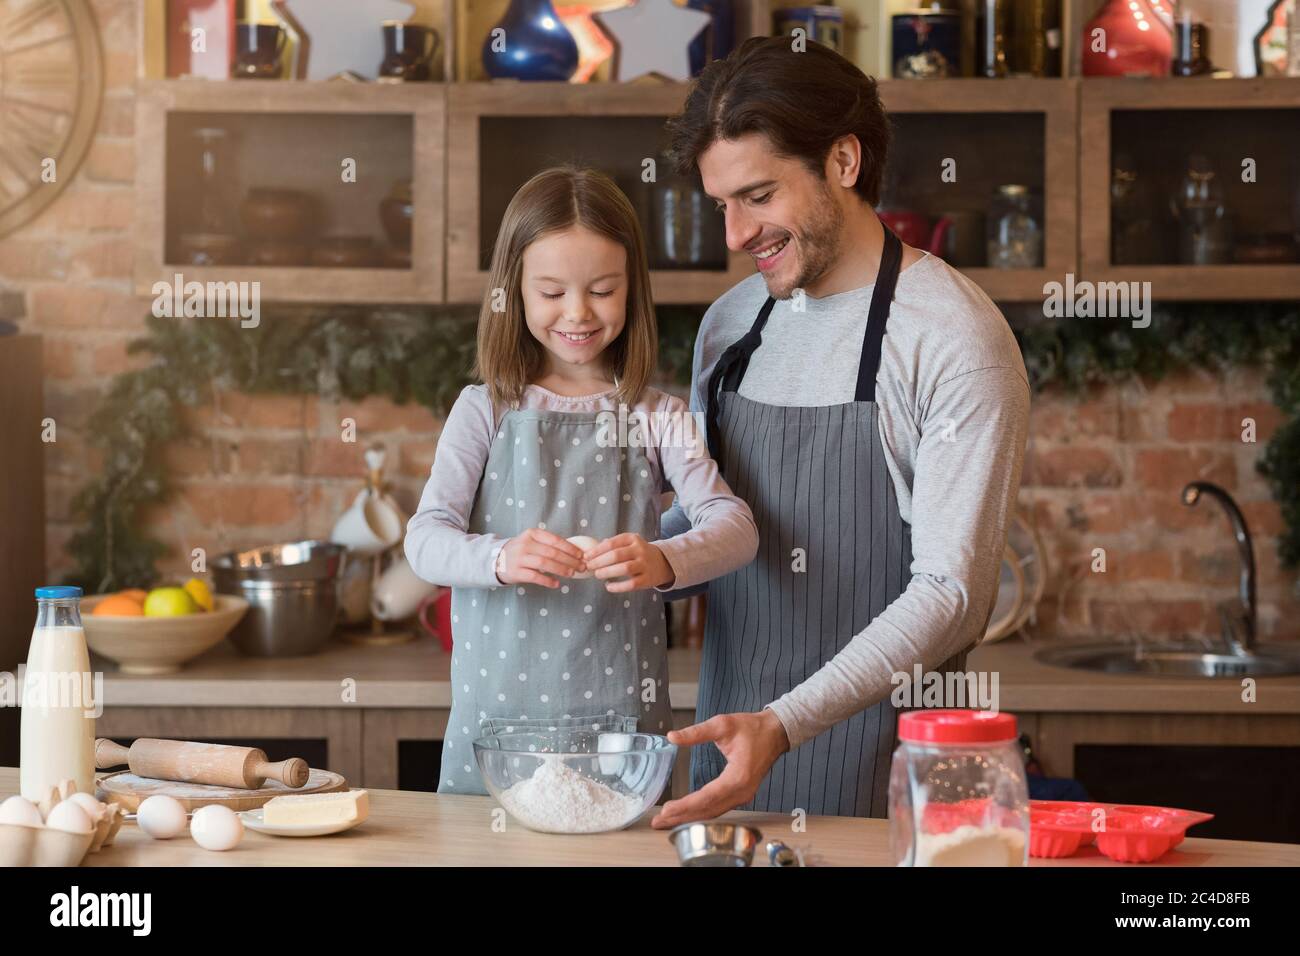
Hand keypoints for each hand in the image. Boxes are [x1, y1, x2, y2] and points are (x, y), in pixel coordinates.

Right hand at [496, 528, 583, 588]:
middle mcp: (525, 544)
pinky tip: (556, 584)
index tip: (581, 555)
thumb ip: (550, 545)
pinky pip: (535, 577)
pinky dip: (547, 581)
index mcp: (532, 534)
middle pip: (552, 552)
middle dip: (570, 560)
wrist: (497, 560)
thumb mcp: (533, 541)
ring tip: (571, 574)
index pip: (555, 540)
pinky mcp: (516, 572)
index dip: (570, 548)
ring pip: (544, 563)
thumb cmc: (522, 551)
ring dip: (561, 569)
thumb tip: (575, 553)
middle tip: (581, 567)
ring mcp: (519, 558)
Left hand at [581, 533, 674, 591]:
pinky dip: (618, 586)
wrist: (662, 563)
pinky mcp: (648, 579)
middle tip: (589, 567)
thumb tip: (590, 553)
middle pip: (616, 555)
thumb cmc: (637, 553)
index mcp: (632, 539)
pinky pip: (631, 584)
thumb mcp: (628, 544)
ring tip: (598, 575)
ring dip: (608, 572)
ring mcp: (645, 564)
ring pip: (624, 568)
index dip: (597, 550)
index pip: (611, 543)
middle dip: (599, 562)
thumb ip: (611, 546)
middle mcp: (640, 550)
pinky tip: (608, 586)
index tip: (586, 556)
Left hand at [650, 710, 790, 828]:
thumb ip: (696, 732)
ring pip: (713, 813)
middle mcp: (742, 792)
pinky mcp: (741, 795)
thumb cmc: (752, 728)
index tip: (667, 809)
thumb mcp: (722, 724)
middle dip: (682, 817)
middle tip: (659, 821)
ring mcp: (743, 796)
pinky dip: (701, 813)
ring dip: (690, 818)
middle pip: (708, 811)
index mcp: (738, 777)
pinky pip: (719, 808)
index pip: (707, 797)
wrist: (775, 733)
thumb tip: (672, 737)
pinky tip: (687, 814)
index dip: (685, 805)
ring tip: (667, 820)